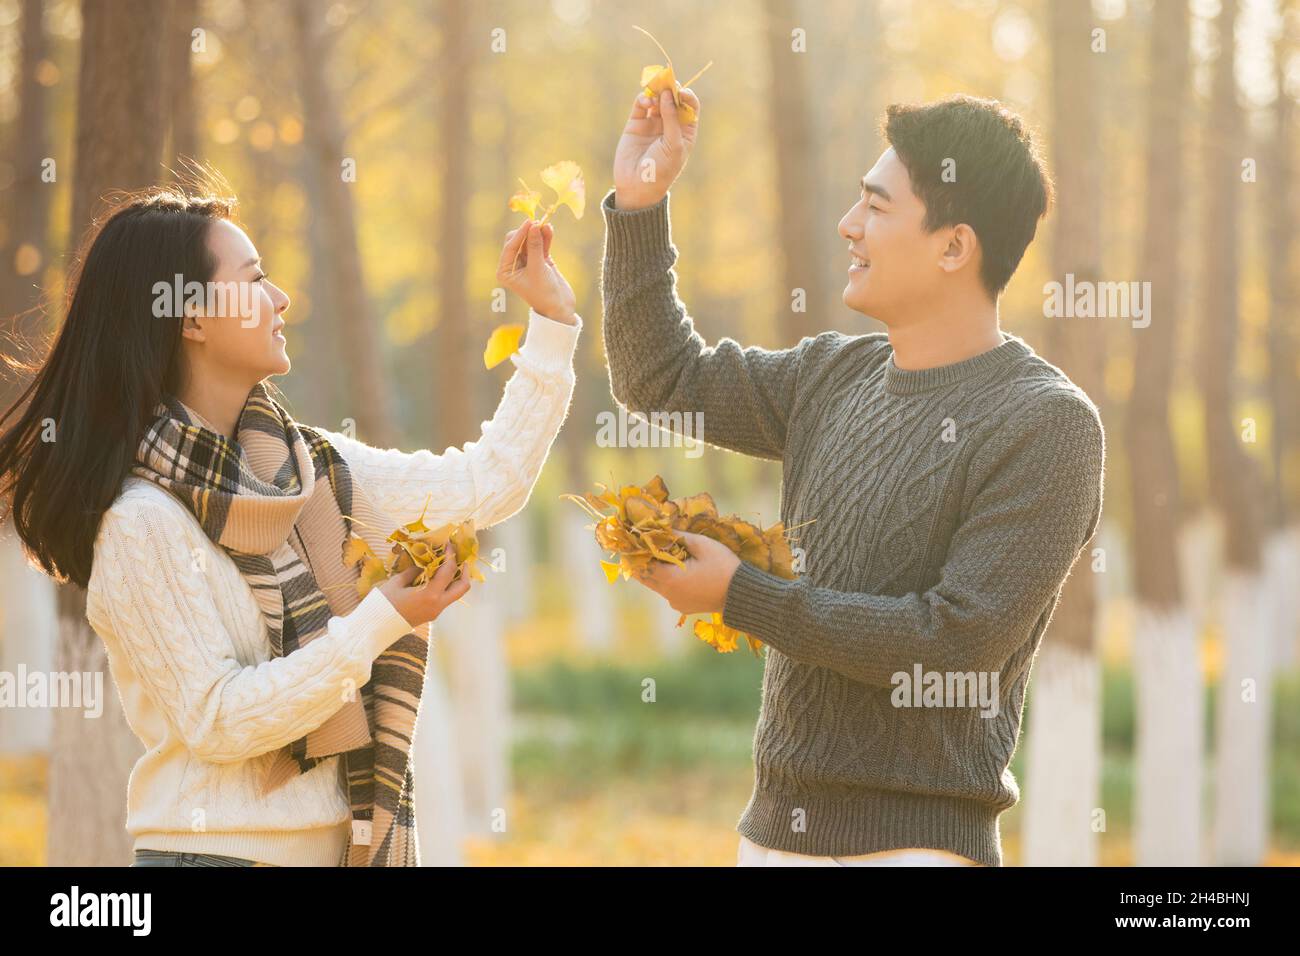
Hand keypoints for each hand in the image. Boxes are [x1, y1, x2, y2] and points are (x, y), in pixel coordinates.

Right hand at [378, 551, 470, 628]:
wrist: (377, 626)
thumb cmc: (384, 602)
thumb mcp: (397, 582)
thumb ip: (414, 571)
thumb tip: (424, 563)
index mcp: (430, 594)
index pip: (448, 571)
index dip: (450, 555)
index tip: (449, 545)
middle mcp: (438, 604)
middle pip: (463, 587)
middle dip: (465, 571)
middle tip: (459, 559)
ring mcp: (436, 611)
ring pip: (455, 594)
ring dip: (456, 579)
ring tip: (448, 566)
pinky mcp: (432, 615)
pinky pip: (445, 598)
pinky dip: (446, 587)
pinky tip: (437, 577)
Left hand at [497, 218, 576, 324]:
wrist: (560, 308)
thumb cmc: (544, 294)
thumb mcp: (538, 269)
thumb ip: (535, 247)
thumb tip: (534, 226)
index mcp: (505, 271)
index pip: (510, 247)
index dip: (520, 234)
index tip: (530, 222)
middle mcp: (513, 265)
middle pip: (518, 240)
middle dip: (528, 233)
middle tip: (539, 224)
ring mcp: (527, 261)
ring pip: (530, 240)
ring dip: (538, 233)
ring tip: (547, 225)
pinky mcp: (540, 260)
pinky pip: (540, 244)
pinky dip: (545, 238)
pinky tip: (550, 229)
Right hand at [613, 87, 700, 210]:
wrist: (637, 186)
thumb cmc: (662, 169)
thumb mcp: (673, 145)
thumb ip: (671, 118)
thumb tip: (668, 93)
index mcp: (685, 131)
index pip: (690, 106)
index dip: (687, 96)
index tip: (681, 92)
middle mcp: (669, 125)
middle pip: (673, 98)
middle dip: (671, 89)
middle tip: (667, 84)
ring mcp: (652, 123)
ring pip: (657, 98)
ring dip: (657, 91)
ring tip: (655, 92)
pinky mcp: (636, 123)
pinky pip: (641, 104)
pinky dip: (643, 98)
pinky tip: (646, 101)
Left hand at [632, 530, 739, 615]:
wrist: (742, 595)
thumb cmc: (724, 567)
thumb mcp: (702, 545)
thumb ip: (679, 537)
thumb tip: (662, 529)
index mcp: (670, 579)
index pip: (642, 566)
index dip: (636, 553)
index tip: (633, 541)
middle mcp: (669, 594)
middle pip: (646, 577)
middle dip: (642, 562)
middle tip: (638, 546)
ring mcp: (676, 603)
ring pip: (657, 585)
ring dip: (655, 571)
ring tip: (656, 554)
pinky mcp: (684, 607)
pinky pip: (669, 592)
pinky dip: (667, 580)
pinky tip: (675, 569)